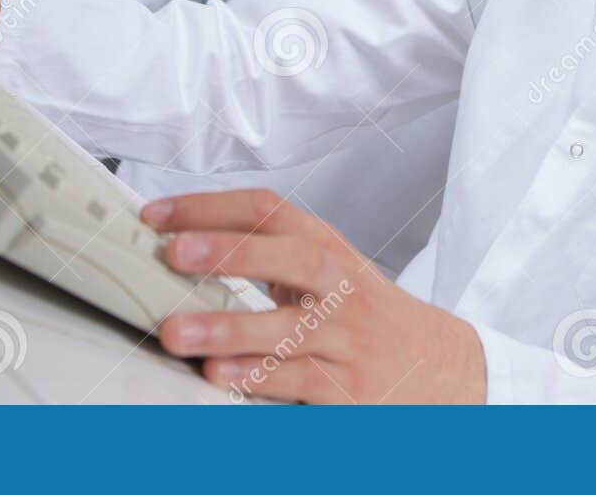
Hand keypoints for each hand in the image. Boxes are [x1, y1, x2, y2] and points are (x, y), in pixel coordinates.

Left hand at [142, 190, 486, 403]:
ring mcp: (346, 336)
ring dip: (228, 328)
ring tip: (177, 331)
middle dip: (227, 251)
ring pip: (287, 327)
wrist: (438, 365)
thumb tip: (182, 243)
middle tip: (172, 253)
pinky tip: (221, 376)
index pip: (267, 210)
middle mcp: (338, 284)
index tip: (156, 215)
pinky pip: (300, 380)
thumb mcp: (324, 271)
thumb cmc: (363, 314)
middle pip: (287, 255)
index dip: (210, 207)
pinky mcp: (349, 387)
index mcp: (325, 246)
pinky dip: (258, 377)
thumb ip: (266, 256)